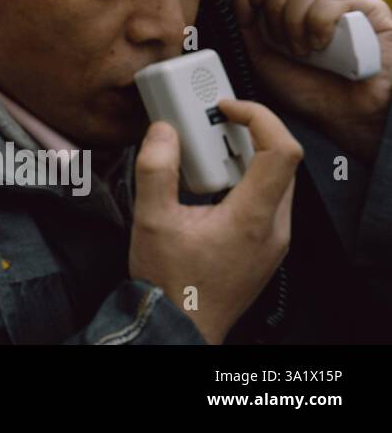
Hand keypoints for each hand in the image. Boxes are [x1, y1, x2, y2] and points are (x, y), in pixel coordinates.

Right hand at [129, 99, 300, 343]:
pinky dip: (242, 179)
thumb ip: (156, 170)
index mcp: (251, 218)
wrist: (181, 324)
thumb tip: (163, 131)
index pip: (281, 151)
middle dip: (247, 133)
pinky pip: (266, 200)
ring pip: (274, 180)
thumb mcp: (150, 220)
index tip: (227, 108)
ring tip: (204, 154)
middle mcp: (273, 228)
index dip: (258, 117)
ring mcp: (273, 239)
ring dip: (243, 156)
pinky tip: (209, 186)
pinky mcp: (265, 247)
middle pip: (280, 161)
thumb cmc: (169, 282)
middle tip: (210, 124)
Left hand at [231, 0, 391, 160]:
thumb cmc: (307, 90)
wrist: (341, 117)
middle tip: (281, 40)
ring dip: (295, 23)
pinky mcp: (370, 10)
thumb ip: (246, 25)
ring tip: (304, 50)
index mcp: (293, 4)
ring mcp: (345, 2)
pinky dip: (318, 26)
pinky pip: (332, 1)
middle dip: (274, 9)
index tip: (253, 3)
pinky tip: (323, 46)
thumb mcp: (263, 57)